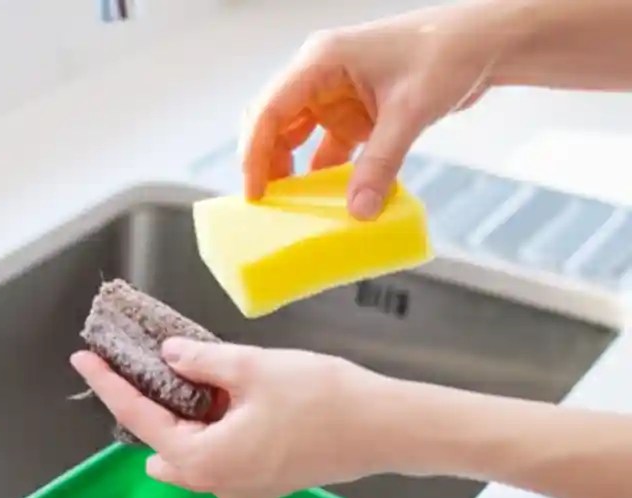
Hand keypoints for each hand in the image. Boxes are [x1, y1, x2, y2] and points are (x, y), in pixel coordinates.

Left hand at [70, 338, 386, 497]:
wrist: (385, 429)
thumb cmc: (322, 399)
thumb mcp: (250, 368)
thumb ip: (200, 361)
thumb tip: (169, 355)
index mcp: (203, 459)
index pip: (139, 419)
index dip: (109, 384)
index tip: (83, 359)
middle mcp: (215, 483)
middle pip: (159, 441)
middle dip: (144, 403)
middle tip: (135, 361)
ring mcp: (240, 488)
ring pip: (189, 451)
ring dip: (179, 415)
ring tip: (178, 371)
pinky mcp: (264, 481)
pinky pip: (218, 455)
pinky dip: (208, 426)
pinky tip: (217, 394)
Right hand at [243, 4, 498, 218]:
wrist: (485, 42)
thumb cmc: (447, 55)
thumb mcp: (410, 112)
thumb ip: (381, 163)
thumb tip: (359, 212)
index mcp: (321, 61)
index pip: (271, 109)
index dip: (254, 153)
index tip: (255, 193)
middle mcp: (319, 74)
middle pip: (273, 122)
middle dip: (265, 162)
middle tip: (268, 203)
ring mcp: (335, 93)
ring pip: (293, 135)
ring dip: (291, 168)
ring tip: (292, 205)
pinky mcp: (353, 110)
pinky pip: (324, 145)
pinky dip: (322, 171)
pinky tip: (327, 197)